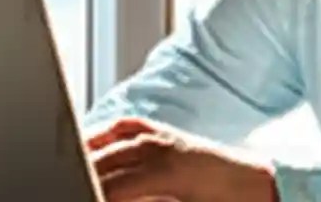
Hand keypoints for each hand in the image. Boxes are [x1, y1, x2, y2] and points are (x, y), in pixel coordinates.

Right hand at [84, 116, 278, 201]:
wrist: (254, 187)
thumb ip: (145, 201)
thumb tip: (115, 198)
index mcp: (163, 173)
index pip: (110, 188)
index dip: (89, 190)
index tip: (74, 192)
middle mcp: (157, 147)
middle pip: (102, 163)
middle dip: (82, 176)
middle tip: (65, 183)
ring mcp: (159, 135)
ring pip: (106, 142)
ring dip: (85, 157)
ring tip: (67, 170)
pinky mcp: (162, 130)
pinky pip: (123, 126)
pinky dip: (101, 134)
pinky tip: (88, 144)